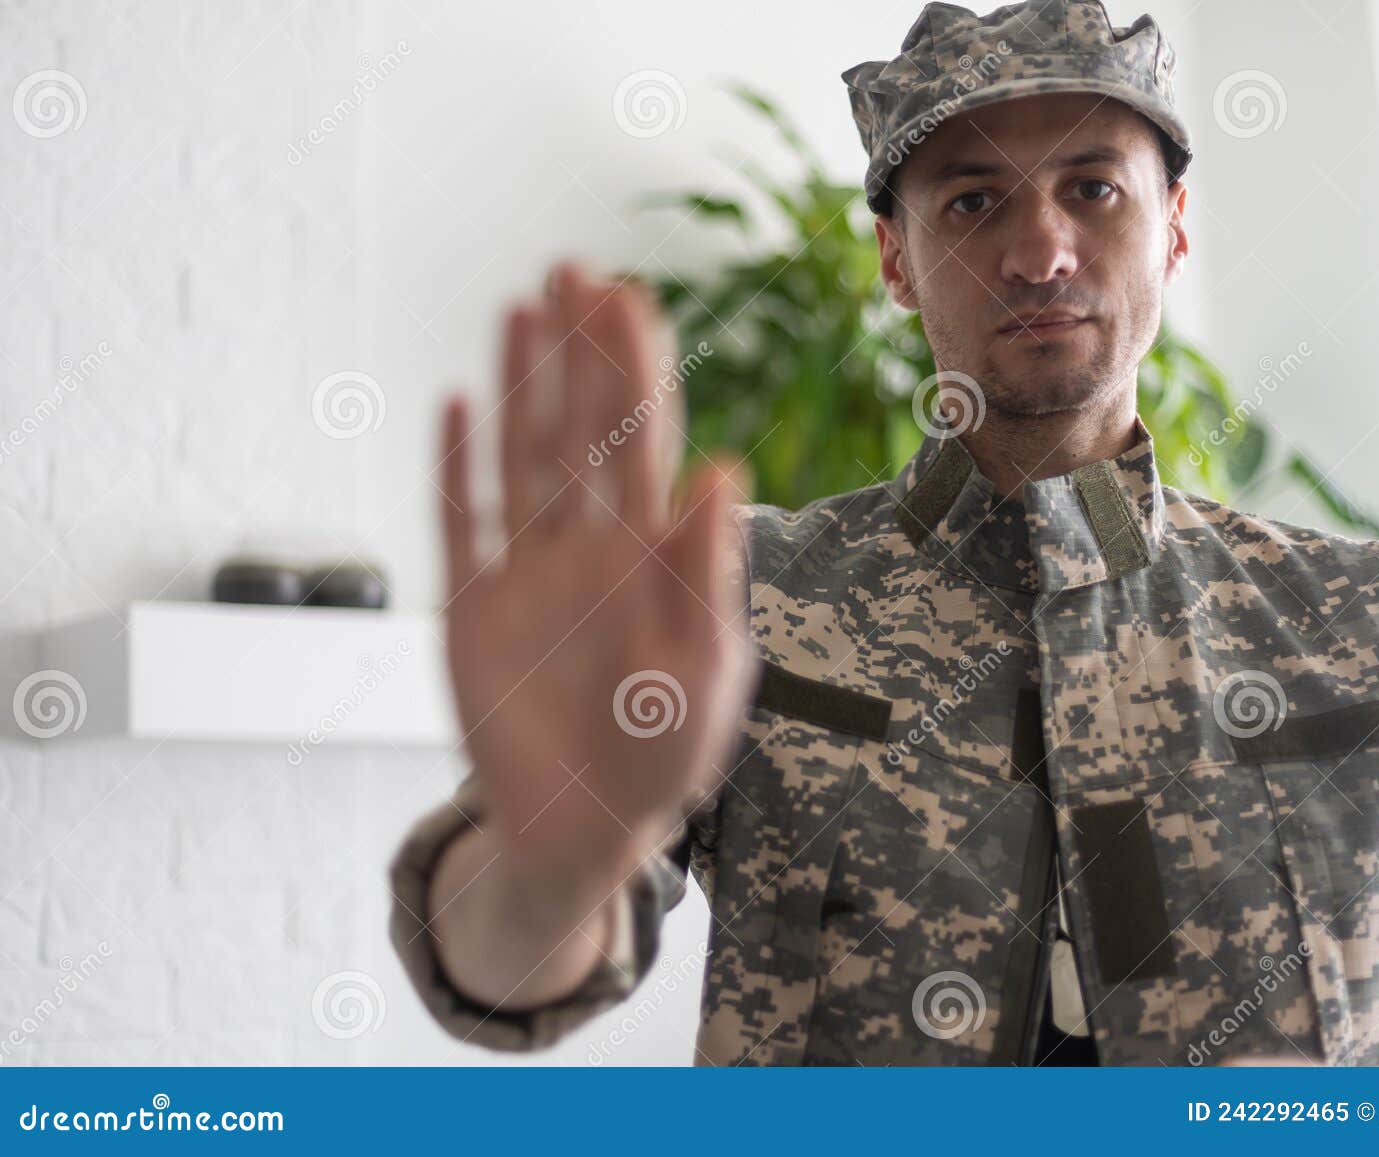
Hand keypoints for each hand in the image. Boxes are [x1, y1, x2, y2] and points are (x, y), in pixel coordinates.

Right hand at [435, 261, 756, 875]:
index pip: (644, 441)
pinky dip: (456, 467)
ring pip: (521, 459)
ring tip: (518, 310)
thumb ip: (710, 568)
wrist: (586, 831)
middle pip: (581, 430)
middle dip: (578, 352)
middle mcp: (589, 549)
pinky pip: (461, 524)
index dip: (635, 370)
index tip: (628, 297)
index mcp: (652, 557)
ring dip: (520, 386)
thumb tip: (727, 468)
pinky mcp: (471, 612)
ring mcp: (527, 575)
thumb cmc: (664, 756)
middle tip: (571, 268)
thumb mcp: (706, 666)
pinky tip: (457, 404)